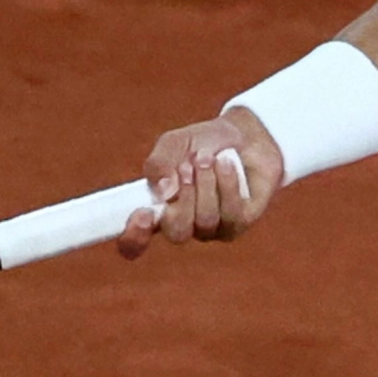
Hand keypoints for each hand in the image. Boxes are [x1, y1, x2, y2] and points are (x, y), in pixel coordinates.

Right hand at [115, 110, 287, 257]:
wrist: (243, 135)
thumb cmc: (202, 144)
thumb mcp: (173, 145)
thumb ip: (160, 164)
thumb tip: (165, 193)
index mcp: (157, 211)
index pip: (135, 241)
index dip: (134, 237)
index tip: (142, 213)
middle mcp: (183, 225)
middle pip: (177, 232)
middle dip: (183, 198)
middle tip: (187, 167)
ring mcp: (212, 228)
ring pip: (205, 221)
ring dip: (206, 185)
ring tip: (208, 158)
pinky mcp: (239, 224)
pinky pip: (231, 214)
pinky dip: (227, 185)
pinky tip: (226, 163)